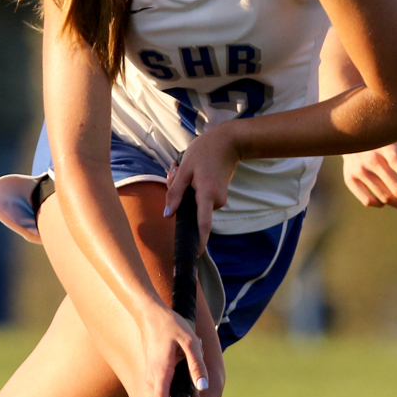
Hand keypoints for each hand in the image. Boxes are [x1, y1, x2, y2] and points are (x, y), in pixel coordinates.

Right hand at [138, 300, 208, 396]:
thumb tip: (203, 386)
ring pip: (171, 391)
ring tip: (186, 354)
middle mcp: (153, 378)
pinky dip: (178, 379)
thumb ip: (197, 365)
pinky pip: (168, 384)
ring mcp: (152, 377)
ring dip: (184, 384)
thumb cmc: (171, 326)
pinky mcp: (154, 374)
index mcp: (161, 372)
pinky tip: (179, 354)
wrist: (150, 314)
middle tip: (197, 379)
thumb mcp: (190, 342)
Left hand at [165, 125, 239, 247]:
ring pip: (195, 204)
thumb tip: (167, 214)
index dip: (199, 240)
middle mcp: (216, 201)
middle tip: (174, 172)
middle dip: (179, 199)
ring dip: (184, 191)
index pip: (203, 224)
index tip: (196, 254)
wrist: (228, 142)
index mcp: (207, 194)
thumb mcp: (185, 169)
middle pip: (192, 211)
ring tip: (182, 168)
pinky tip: (190, 172)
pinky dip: (192, 189)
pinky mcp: (219, 196)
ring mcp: (220, 199)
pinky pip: (201, 199)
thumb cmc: (205, 152)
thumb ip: (175, 192)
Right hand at [341, 140, 396, 209]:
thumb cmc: (387, 142)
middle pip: (395, 187)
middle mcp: (371, 159)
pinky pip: (368, 201)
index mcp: (386, 147)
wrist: (354, 137)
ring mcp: (359, 170)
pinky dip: (380, 204)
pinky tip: (388, 201)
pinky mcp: (350, 179)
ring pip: (384, 197)